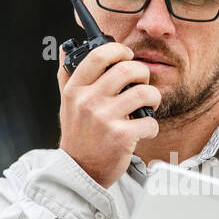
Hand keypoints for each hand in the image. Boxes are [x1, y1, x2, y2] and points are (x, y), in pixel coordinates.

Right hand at [57, 42, 159, 188]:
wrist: (80, 171)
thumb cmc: (78, 135)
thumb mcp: (66, 104)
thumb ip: (67, 75)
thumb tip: (64, 47)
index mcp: (75, 90)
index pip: (98, 55)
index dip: (118, 50)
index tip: (126, 55)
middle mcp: (88, 102)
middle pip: (126, 69)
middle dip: (142, 73)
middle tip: (141, 83)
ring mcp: (104, 119)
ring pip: (143, 93)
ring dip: (153, 97)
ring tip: (148, 104)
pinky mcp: (121, 137)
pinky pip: (149, 121)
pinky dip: (152, 125)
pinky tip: (143, 129)